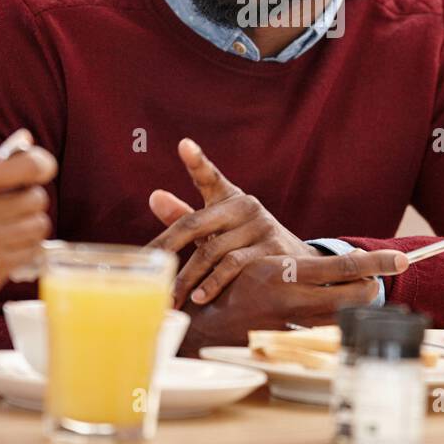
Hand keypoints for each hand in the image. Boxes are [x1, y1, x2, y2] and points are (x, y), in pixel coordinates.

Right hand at [0, 133, 57, 321]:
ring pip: (40, 225)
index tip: (42, 167)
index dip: (41, 164)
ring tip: (12, 226)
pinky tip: (6, 246)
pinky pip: (32, 252)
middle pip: (37, 197)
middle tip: (16, 203)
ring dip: (30, 224)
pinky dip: (25, 248)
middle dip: (31, 198)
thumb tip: (28, 141)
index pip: (25, 166)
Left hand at [147, 138, 318, 308]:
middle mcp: (245, 206)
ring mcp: (261, 227)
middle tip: (146, 270)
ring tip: (172, 297)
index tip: (184, 145)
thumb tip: (154, 196)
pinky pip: (235, 267)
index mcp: (229, 197)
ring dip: (188, 277)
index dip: (197, 161)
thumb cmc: (245, 245)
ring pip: (213, 251)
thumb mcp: (216, 229)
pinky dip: (214, 283)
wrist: (297, 266)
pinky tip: (199, 298)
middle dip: (167, 248)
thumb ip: (185, 216)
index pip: (209, 177)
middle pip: (196, 223)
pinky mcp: (273, 250)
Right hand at [179, 250, 409, 353]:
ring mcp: (293, 324)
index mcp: (284, 273)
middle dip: (372, 287)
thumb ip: (279, 252)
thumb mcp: (243, 259)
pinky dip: (332, 322)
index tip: (400, 258)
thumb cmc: (214, 287)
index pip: (342, 267)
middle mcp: (294, 300)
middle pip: (352, 295)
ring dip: (353, 305)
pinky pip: (321, 332)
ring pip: (341, 315)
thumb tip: (307, 244)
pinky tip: (333, 313)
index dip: (375, 263)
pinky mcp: (290, 340)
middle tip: (379, 280)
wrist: (194, 329)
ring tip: (361, 293)